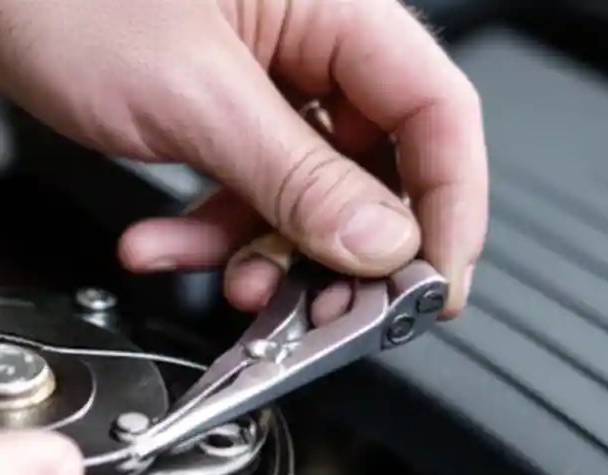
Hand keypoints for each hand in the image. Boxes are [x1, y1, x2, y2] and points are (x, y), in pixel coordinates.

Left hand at [0, 0, 487, 317]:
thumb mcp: (195, 99)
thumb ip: (294, 175)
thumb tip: (377, 242)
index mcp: (335, 10)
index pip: (437, 114)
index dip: (448, 207)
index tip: (429, 286)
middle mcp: (307, 43)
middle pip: (373, 163)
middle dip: (340, 248)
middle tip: (322, 310)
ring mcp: (256, 80)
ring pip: (300, 191)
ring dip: (260, 251)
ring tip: (225, 285)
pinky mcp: (208, 110)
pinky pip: (238, 188)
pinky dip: (204, 230)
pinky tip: (159, 246)